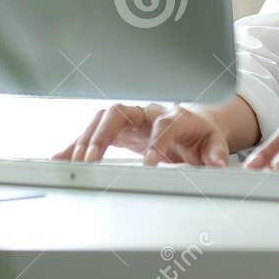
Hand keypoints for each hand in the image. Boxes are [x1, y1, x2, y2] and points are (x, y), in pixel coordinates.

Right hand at [52, 103, 230, 166]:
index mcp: (174, 117)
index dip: (155, 143)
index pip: (163, 125)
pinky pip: (93, 132)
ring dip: (86, 139)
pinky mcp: (118, 130)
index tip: (148, 163)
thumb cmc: (202, 136)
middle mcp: (148, 113)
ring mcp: (131, 119)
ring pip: (102, 119)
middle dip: (104, 133)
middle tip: (92, 159)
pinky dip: (76, 144)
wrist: (194, 126)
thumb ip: (217, 155)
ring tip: (74, 162)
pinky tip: (60, 158)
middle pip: (120, 112)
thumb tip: (218, 166)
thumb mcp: (215, 145)